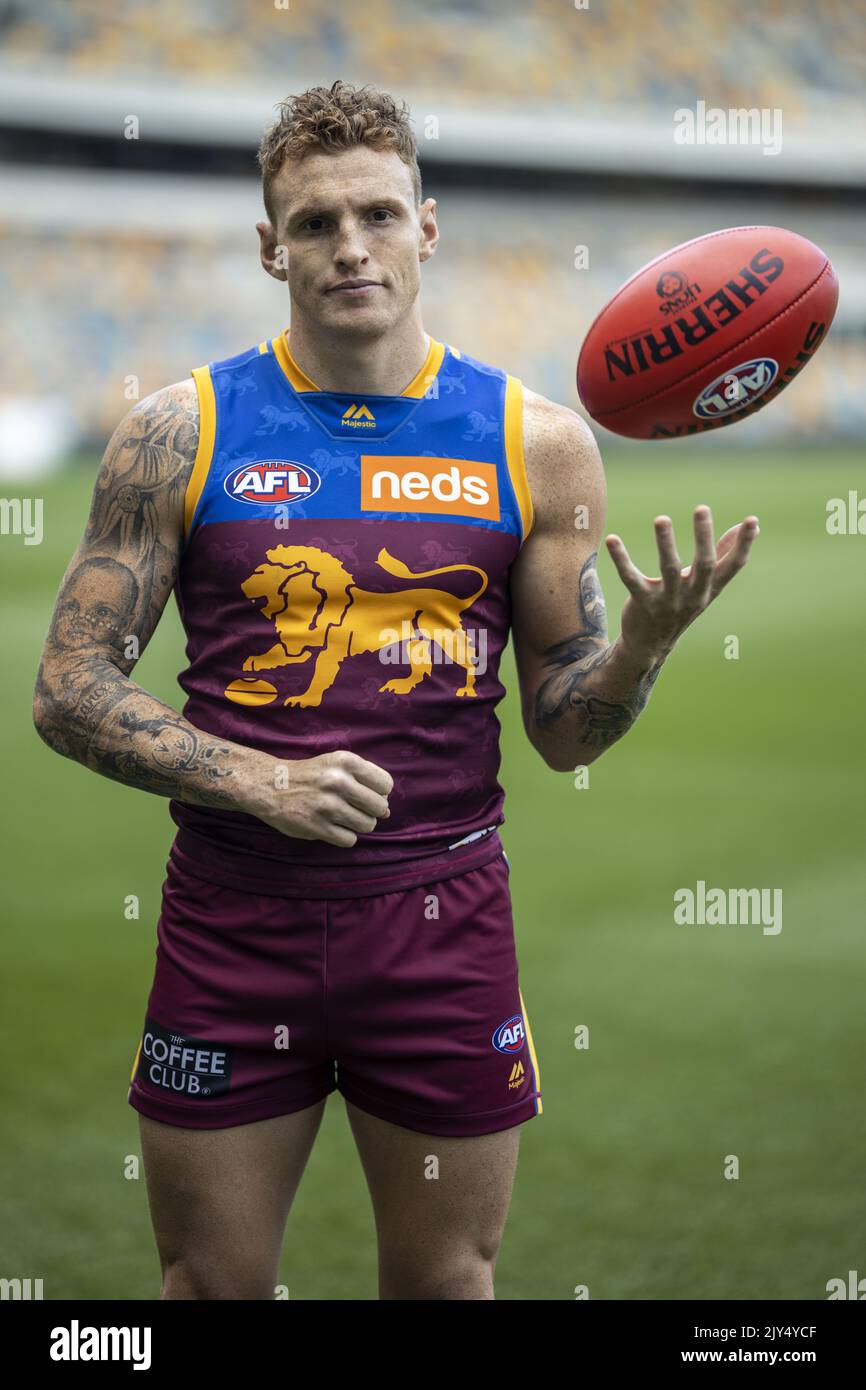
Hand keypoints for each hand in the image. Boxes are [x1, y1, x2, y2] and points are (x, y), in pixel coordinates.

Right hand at [246, 749, 392, 847]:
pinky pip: (349, 839)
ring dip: (358, 824)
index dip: (380, 793)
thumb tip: (387, 810)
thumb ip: (364, 780)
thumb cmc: (309, 775)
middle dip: (371, 811)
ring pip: (367, 825)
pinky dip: (344, 836)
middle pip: (379, 807)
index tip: (367, 794)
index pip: (386, 784)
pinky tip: (332, 826)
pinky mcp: (318, 827)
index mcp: (346, 762)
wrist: (270, 786)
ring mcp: (328, 806)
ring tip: (342, 817)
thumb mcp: (336, 764)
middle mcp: (338, 782)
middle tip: (354, 808)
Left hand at [605, 505, 759, 664]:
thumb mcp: (706, 584)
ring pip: (669, 569)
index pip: (733, 565)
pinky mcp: (642, 603)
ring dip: (665, 543)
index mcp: (710, 588)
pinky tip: (613, 539)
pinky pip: (631, 578)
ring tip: (661, 519)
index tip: (752, 520)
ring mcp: (668, 600)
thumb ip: (724, 554)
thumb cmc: (682, 604)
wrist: (651, 644)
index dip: (743, 544)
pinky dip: (622, 559)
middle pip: (703, 564)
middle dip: (703, 536)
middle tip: (702, 508)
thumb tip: (754, 526)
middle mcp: (693, 595)